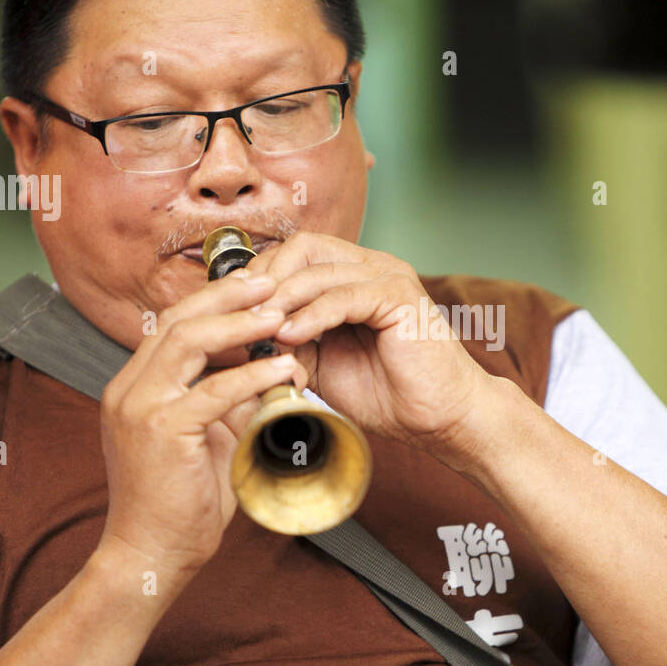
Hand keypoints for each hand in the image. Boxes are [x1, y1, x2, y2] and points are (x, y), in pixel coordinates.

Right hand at [98, 272, 309, 573]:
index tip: (254, 286)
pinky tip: (284, 368)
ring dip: (239, 323)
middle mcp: (128, 389)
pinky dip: (252, 374)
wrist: (150, 554)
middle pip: (177, 319)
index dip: (214, 300)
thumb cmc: (179, 503)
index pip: (172, 325)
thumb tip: (264, 376)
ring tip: (280, 313)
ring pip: (188, 341)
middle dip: (227, 295)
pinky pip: (213, 390)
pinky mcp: (160, 431)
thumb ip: (224, 404)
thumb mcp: (204, 439)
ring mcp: (139, 407)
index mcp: (133, 386)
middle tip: (270, 282)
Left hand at [244, 231, 493, 458]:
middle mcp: (373, 267)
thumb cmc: (388, 394)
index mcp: (355, 276)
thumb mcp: (321, 363)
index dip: (260, 275)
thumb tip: (242, 335)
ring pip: (319, 270)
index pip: (296, 253)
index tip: (228, 308)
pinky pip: (344, 295)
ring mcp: (389, 276)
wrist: (438, 418)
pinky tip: (290, 336)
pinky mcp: (400, 296)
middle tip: (238, 313)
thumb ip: (289, 341)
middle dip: (265, 279)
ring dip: (282, 299)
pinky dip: (312, 315)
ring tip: (257, 328)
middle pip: (303, 247)